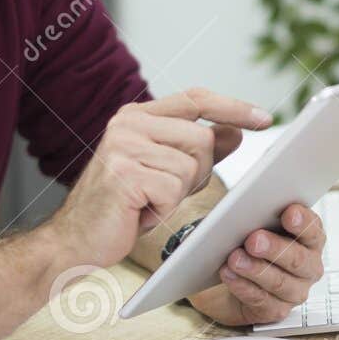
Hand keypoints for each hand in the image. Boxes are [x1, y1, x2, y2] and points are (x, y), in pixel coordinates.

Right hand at [46, 88, 270, 268]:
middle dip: (198, 173)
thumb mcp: (166, 174)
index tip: (264, 118)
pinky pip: (173, 189)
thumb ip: (198, 152)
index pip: (196, 98)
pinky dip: (162, 210)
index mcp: (138, 116)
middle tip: (164, 193)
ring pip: (191, 166)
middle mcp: (129, 123)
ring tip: (147, 204)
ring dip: (177, 195)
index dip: (232, 108)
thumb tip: (235, 132)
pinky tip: (139, 214)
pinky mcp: (124, 173)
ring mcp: (123, 145)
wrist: (75, 240)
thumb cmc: (122, 209)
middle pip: (202, 138)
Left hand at [188, 204, 324, 325]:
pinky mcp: (276, 310)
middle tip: (254, 240)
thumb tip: (248, 208)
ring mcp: (295, 292)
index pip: (313, 230)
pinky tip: (229, 274)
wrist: (231, 282)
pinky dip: (242, 286)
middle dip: (275, 248)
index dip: (302, 221)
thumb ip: (259, 215)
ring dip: (255, 269)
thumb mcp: (256, 225)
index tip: (289, 213)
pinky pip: (260, 299)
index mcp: (310, 241)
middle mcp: (309, 267)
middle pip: (298, 259)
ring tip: (235, 258)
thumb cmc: (249, 246)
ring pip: (279, 282)